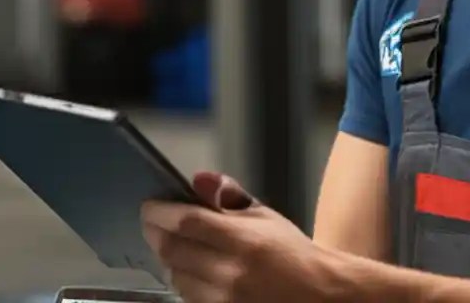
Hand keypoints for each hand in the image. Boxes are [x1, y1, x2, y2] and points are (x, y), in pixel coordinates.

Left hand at [141, 172, 343, 302]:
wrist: (321, 296)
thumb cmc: (292, 253)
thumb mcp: (265, 216)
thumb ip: (230, 196)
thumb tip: (198, 179)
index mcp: (243, 241)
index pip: (186, 222)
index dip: (160, 213)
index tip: (149, 206)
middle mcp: (230, 273)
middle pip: (173, 251)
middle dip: (157, 234)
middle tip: (153, 224)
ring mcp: (225, 301)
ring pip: (176, 277)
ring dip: (171, 260)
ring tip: (177, 247)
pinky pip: (189, 298)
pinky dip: (185, 282)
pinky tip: (193, 272)